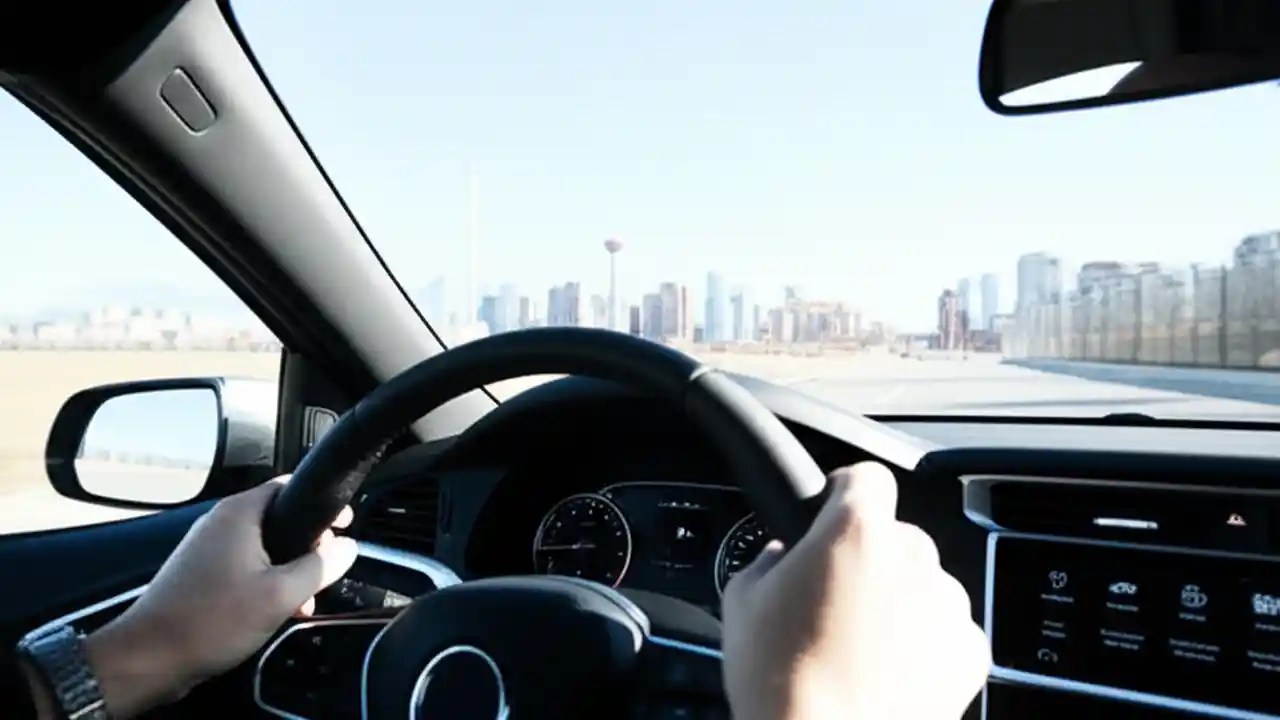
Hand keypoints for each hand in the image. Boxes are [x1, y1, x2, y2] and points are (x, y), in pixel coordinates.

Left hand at [83, 478, 357, 718]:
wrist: (148, 658)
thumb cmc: (211, 621)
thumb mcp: (280, 595)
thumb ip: (319, 568)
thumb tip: (348, 548)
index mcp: (239, 514)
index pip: (290, 486)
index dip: (323, 505)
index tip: (346, 526)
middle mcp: (220, 522)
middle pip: (280, 519)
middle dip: (308, 547)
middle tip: (322, 575)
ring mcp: (207, 548)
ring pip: (264, 547)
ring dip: (288, 571)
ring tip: (299, 603)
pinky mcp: (199, 573)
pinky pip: (244, 566)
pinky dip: (265, 582)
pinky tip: (272, 611)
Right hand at [721, 461, 989, 719]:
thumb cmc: (780, 682)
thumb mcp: (743, 602)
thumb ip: (770, 559)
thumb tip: (784, 557)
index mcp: (856, 531)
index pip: (866, 477)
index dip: (843, 495)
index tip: (831, 516)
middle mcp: (913, 557)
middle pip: (895, 536)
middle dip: (868, 559)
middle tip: (832, 602)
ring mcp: (948, 605)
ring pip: (923, 584)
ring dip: (898, 602)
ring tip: (859, 647)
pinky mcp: (969, 651)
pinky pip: (945, 629)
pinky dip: (924, 644)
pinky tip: (887, 673)